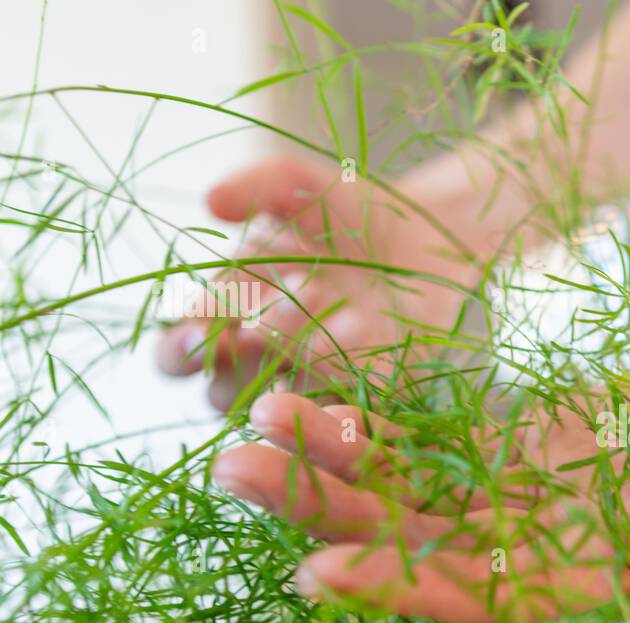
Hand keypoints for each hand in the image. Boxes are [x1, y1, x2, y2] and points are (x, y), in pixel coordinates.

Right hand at [157, 155, 486, 409]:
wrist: (426, 240)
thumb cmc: (347, 218)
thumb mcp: (300, 189)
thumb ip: (256, 190)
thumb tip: (209, 199)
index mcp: (227, 319)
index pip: (179, 353)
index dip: (183, 344)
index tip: (201, 317)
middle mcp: (264, 363)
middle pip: (219, 391)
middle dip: (229, 361)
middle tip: (247, 328)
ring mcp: (314, 384)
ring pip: (278, 401)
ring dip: (289, 353)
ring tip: (316, 297)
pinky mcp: (365, 392)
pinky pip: (343, 403)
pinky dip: (343, 365)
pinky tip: (358, 323)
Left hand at [211, 312, 629, 622]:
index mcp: (618, 567)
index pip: (502, 590)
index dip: (414, 586)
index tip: (324, 570)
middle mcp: (567, 540)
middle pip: (437, 542)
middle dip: (340, 518)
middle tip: (240, 472)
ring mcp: (550, 490)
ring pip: (431, 492)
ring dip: (346, 469)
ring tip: (261, 427)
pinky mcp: (544, 438)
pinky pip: (455, 441)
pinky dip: (395, 428)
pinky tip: (329, 403)